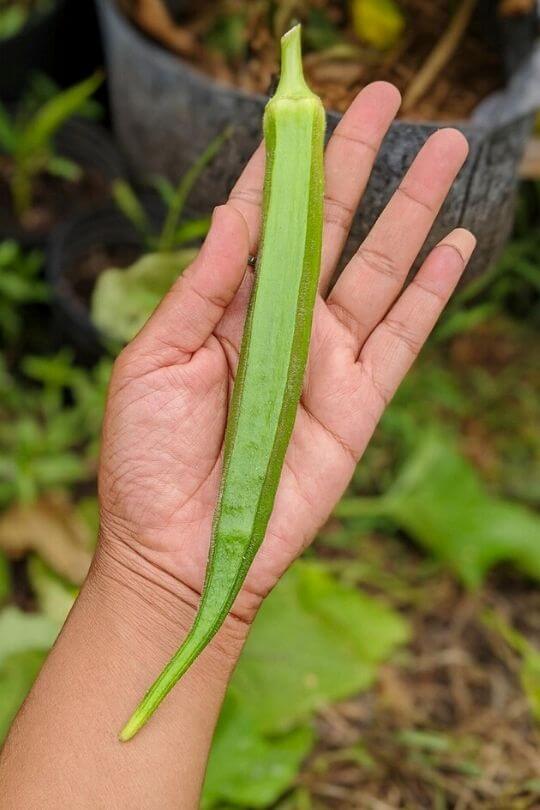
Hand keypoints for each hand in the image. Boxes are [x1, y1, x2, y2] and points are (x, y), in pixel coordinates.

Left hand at [99, 82, 474, 628]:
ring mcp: (326, 359)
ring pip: (378, 266)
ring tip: (443, 146)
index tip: (302, 109)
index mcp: (225, 306)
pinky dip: (433, 289)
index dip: (283, 164)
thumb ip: (200, 287)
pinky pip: (404, 335)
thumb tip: (238, 210)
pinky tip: (457, 241)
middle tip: (387, 98)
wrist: (179, 548)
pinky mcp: (359, 401)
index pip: (261, 218)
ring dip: (411, 207)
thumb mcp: (152, 361)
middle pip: (330, 226)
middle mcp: (281, 321)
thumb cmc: (146, 458)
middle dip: (358, 161)